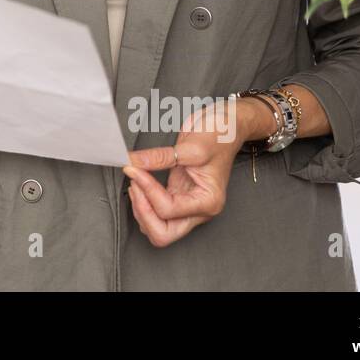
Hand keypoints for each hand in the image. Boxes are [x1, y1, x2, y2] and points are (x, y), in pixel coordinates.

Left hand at [121, 97, 247, 247]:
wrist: (227, 125)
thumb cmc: (219, 135)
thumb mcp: (191, 145)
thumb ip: (160, 157)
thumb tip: (132, 162)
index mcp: (208, 202)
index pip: (168, 210)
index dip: (147, 190)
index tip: (134, 169)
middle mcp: (199, 210)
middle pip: (163, 234)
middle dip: (143, 212)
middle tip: (134, 183)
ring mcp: (187, 204)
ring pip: (156, 228)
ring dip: (140, 209)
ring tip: (135, 180)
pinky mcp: (177, 195)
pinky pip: (155, 212)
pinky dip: (142, 203)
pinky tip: (139, 183)